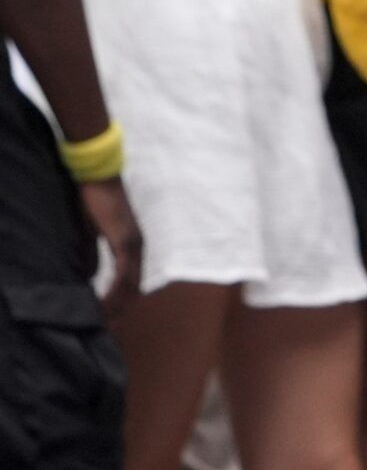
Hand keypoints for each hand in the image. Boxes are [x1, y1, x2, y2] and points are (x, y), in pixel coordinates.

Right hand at [77, 179, 141, 317]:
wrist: (99, 179)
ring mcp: (134, 243)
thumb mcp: (92, 233)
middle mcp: (138, 246)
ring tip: (103, 320)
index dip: (123, 300)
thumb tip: (90, 275)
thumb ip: (92, 253)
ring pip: (131, 282)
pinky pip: (123, 272)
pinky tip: (104, 303)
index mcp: (133, 245)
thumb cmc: (95, 202)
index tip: (111, 317)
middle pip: (135, 286)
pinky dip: (114, 290)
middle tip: (107, 326)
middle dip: (122, 307)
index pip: (133, 280)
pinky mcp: (124, 240)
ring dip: (118, 303)